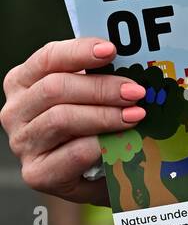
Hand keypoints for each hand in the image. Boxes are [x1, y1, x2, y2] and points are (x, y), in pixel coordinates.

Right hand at [1, 38, 147, 204]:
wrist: (91, 174)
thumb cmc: (88, 126)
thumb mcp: (88, 95)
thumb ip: (98, 77)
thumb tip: (131, 63)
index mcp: (23, 81)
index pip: (48, 57)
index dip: (80, 51)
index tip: (111, 50)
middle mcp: (15, 110)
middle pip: (55, 88)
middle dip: (101, 88)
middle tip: (135, 91)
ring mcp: (22, 143)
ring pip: (62, 119)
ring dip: (105, 116)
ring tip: (135, 115)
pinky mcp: (37, 173)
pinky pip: (73, 153)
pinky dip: (103, 144)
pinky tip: (123, 141)